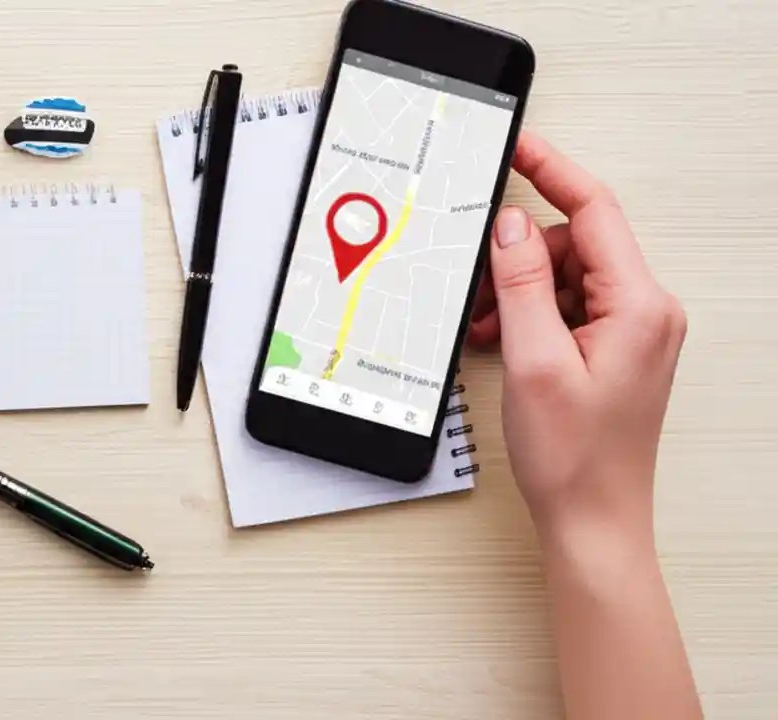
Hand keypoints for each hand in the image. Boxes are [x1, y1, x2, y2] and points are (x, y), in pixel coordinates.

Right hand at [468, 131, 687, 534]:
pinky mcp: (612, 348)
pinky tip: (502, 341)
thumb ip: (521, 286)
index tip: (517, 146)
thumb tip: (508, 227)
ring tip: (489, 331)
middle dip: (517, 261)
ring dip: (518, 293)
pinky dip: (528, 316)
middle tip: (479, 293)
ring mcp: (630, 329)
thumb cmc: (576, 458)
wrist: (592, 520)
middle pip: (572, 244)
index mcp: (640, 305)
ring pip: (563, 276)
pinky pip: (564, 306)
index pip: (594, 211)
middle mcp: (644, 310)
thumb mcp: (534, 362)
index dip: (551, 171)